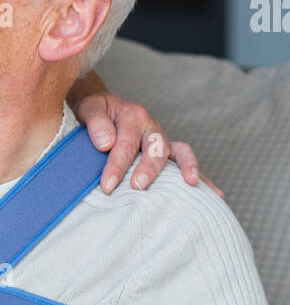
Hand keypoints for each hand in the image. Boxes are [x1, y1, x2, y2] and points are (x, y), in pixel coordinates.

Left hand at [73, 90, 223, 197]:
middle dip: (148, 169)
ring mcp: (163, 140)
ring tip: (190, 183)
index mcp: (133, 116)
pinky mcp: (168, 153)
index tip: (107, 185)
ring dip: (186, 167)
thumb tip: (106, 143)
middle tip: (138, 187)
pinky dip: (202, 177)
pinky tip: (215, 195)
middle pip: (155, 148)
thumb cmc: (95, 114)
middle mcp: (152, 127)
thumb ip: (95, 122)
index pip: (126, 142)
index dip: (117, 165)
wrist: (103, 110)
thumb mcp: (89, 109)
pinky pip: (187, 164)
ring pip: (180, 152)